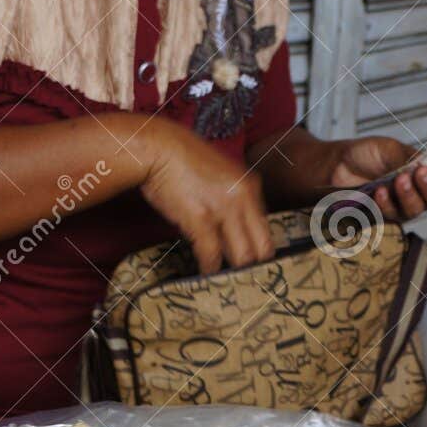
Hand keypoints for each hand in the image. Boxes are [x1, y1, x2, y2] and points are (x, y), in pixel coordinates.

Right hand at [135, 119, 274, 274]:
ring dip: (232, 272)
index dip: (260, 252)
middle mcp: (243, 198)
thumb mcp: (222, 172)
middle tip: (242, 279)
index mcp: (251, 186)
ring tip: (224, 279)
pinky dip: (210, 268)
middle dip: (252, 267)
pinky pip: (212, 255)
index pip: (267, 230)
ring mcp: (224, 209)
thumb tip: (236, 225)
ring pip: (242, 257)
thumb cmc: (183, 159)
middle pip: (262, 248)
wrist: (159, 147)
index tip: (252, 264)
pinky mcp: (201, 219)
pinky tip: (205, 272)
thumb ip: (235, 196)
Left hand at [330, 136, 426, 221]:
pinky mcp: (383, 217)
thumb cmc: (367, 155)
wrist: (335, 164)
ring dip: (410, 195)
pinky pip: (391, 215)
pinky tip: (380, 190)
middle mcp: (420, 194)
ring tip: (399, 179)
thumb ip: (413, 159)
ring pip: (417, 210)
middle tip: (422, 173)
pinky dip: (387, 202)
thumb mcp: (392, 149)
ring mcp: (402, 207)